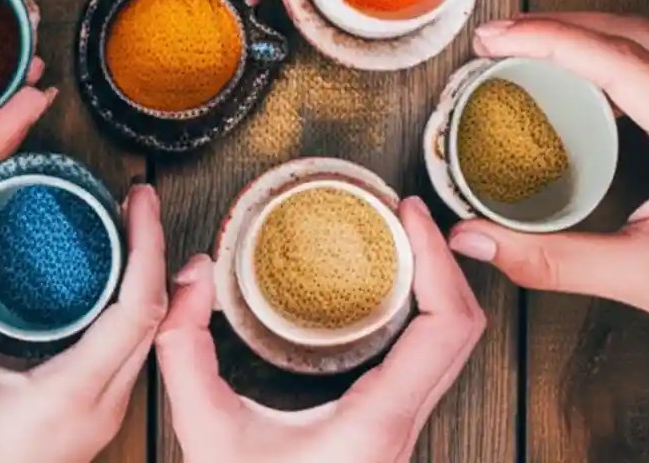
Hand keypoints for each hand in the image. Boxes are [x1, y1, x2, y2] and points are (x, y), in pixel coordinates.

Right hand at [0, 184, 167, 462]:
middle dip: (155, 251)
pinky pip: (127, 353)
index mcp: (78, 391)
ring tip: (131, 231)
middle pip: (155, 318)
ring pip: (146, 338)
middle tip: (137, 202)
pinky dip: (130, 309)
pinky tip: (112, 285)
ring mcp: (102, 413)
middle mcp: (104, 404)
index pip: (139, 307)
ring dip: (148, 281)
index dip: (147, 245)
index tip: (139, 199)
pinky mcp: (90, 416)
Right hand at [156, 197, 485, 461]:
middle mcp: (405, 425)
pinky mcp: (390, 430)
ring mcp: (403, 430)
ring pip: (452, 346)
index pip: (446, 327)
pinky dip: (418, 314)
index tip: (408, 216)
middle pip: (463, 329)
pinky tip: (379, 293)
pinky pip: (428, 360)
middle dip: (441, 259)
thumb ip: (185, 350)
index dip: (439, 261)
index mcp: (378, 422)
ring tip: (395, 242)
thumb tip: (192, 276)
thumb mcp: (205, 433)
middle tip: (401, 215)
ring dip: (435, 286)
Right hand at [448, 14, 648, 376]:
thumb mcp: (639, 277)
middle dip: (560, 25)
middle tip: (499, 37)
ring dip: (589, 34)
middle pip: (635, 33)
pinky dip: (616, 56)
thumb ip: (549, 259)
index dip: (549, 40)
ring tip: (530, 47)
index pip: (619, 62)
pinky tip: (585, 77)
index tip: (497, 38)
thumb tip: (475, 241)